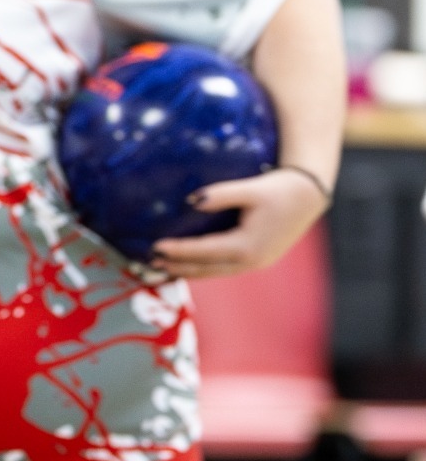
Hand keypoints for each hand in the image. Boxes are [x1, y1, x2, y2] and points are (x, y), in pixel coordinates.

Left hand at [148, 166, 329, 277]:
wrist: (309, 196)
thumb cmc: (279, 190)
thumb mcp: (249, 189)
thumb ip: (220, 195)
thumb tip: (191, 202)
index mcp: (247, 246)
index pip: (204, 252)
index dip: (178, 250)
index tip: (155, 247)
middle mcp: (251, 261)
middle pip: (207, 269)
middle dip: (178, 267)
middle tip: (150, 262)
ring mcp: (256, 263)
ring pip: (216, 272)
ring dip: (190, 271)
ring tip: (163, 267)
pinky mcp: (258, 259)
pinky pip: (225, 268)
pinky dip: (205, 268)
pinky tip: (189, 265)